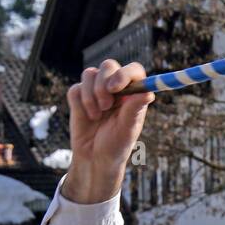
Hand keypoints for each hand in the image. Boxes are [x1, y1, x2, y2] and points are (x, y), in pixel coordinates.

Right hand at [64, 60, 155, 204]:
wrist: (94, 159)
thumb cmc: (116, 146)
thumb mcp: (127, 130)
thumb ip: (134, 109)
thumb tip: (148, 92)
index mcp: (132, 94)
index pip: (133, 71)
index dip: (124, 73)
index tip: (116, 87)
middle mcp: (115, 88)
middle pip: (108, 65)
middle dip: (103, 84)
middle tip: (106, 105)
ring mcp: (96, 90)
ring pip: (89, 74)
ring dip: (91, 96)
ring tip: (97, 116)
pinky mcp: (79, 96)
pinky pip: (76, 88)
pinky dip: (80, 103)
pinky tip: (88, 117)